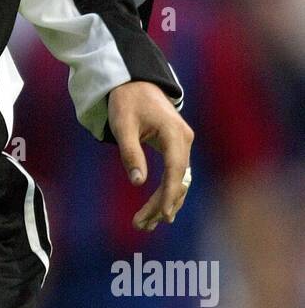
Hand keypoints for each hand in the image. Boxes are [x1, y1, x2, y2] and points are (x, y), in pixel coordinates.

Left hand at [107, 80, 194, 230]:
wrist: (135, 82)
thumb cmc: (127, 102)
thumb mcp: (123, 126)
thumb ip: (130, 153)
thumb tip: (138, 182)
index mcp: (174, 133)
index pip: (175, 170)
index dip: (169, 195)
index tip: (161, 216)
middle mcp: (184, 140)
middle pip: (178, 180)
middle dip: (162, 205)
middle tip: (141, 225)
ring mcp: (183, 144)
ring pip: (178, 180)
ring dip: (164, 203)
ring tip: (144, 224)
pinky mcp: (177, 147)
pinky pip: (175, 174)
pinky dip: (166, 192)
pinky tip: (155, 210)